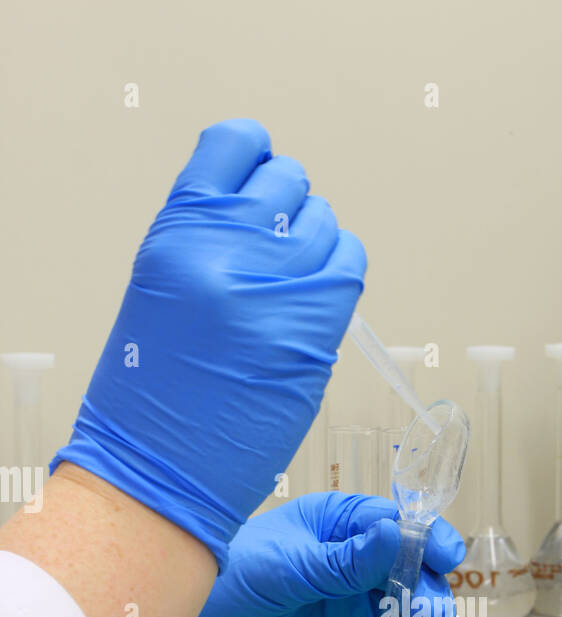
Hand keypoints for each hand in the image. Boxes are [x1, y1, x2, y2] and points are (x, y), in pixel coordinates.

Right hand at [51, 119, 365, 568]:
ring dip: (317, 248)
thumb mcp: (162, 291)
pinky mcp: (313, 327)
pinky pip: (350, 263)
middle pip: (289, 182)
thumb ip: (207, 241)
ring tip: (291, 293)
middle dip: (288, 214)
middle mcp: (226, 247)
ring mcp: (274, 286)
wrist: (158, 471)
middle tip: (274, 260)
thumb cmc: (154, 398)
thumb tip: (261, 213)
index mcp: (177, 231)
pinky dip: (341, 274)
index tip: (259, 184)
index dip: (257, 162)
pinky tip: (317, 304)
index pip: (236, 145)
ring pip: (325, 221)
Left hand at [137, 494, 464, 616]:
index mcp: (334, 518)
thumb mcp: (286, 571)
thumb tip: (397, 535)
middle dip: (427, 579)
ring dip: (426, 606)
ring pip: (409, 592)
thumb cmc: (227, 590)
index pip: (392, 520)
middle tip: (428, 608)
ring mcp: (354, 590)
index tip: (445, 556)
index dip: (424, 536)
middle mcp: (351, 550)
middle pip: (410, 558)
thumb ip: (343, 561)